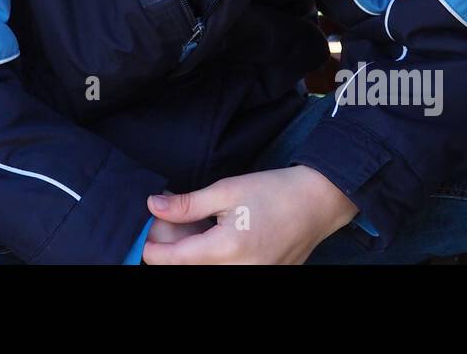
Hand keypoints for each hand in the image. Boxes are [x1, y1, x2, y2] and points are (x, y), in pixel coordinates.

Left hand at [141, 166, 358, 263]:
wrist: (318, 201)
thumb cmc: (274, 192)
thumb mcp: (225, 189)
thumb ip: (187, 204)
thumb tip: (153, 206)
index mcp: (225, 251)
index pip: (172, 261)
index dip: (152, 248)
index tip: (148, 234)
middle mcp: (239, 273)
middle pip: (188, 269)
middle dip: (174, 248)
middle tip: (174, 221)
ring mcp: (254, 278)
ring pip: (207, 271)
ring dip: (194, 253)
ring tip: (199, 225)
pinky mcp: (263, 277)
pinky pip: (228, 271)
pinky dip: (215, 257)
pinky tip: (217, 235)